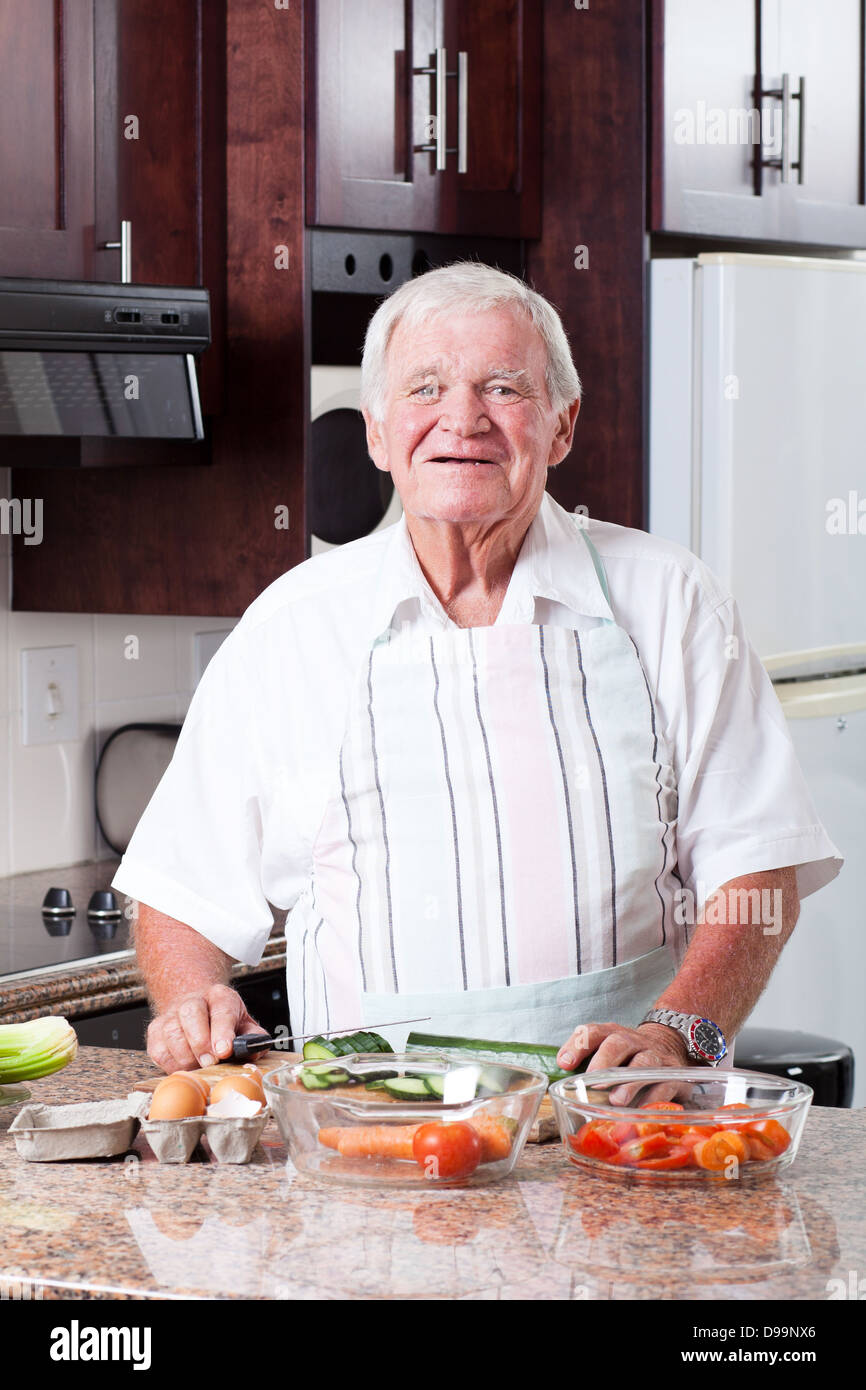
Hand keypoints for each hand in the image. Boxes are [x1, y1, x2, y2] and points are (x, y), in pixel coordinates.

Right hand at [146, 984, 261, 1072]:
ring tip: (198, 1067)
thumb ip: (254, 1038)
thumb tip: (254, 1051)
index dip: (222, 1032)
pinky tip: (184, 1067)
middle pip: (190, 1013)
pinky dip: (170, 1063)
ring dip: (184, 1056)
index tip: (224, 1051)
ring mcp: (172, 1014)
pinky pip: (157, 1048)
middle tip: (209, 1062)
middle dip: (200, 1042)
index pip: (221, 1010)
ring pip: (171, 1032)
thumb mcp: (246, 1026)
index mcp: (220, 996)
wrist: (200, 1009)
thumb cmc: (226, 1023)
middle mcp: (194, 1000)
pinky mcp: (156, 1030)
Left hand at [556, 1021, 691, 1102]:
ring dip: (629, 1082)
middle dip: (604, 1061)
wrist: (669, 1047)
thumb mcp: (607, 1054)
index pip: (592, 1032)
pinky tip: (643, 1109)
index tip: (564, 1063)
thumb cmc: (628, 1058)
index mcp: (611, 1034)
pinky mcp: (672, 1074)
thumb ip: (585, 1067)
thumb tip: (561, 1089)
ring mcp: (654, 1056)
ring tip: (616, 1100)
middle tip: (593, 1081)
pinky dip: (654, 1098)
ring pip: (643, 1063)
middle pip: (618, 1044)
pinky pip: (665, 1084)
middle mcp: (632, 1041)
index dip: (577, 1046)